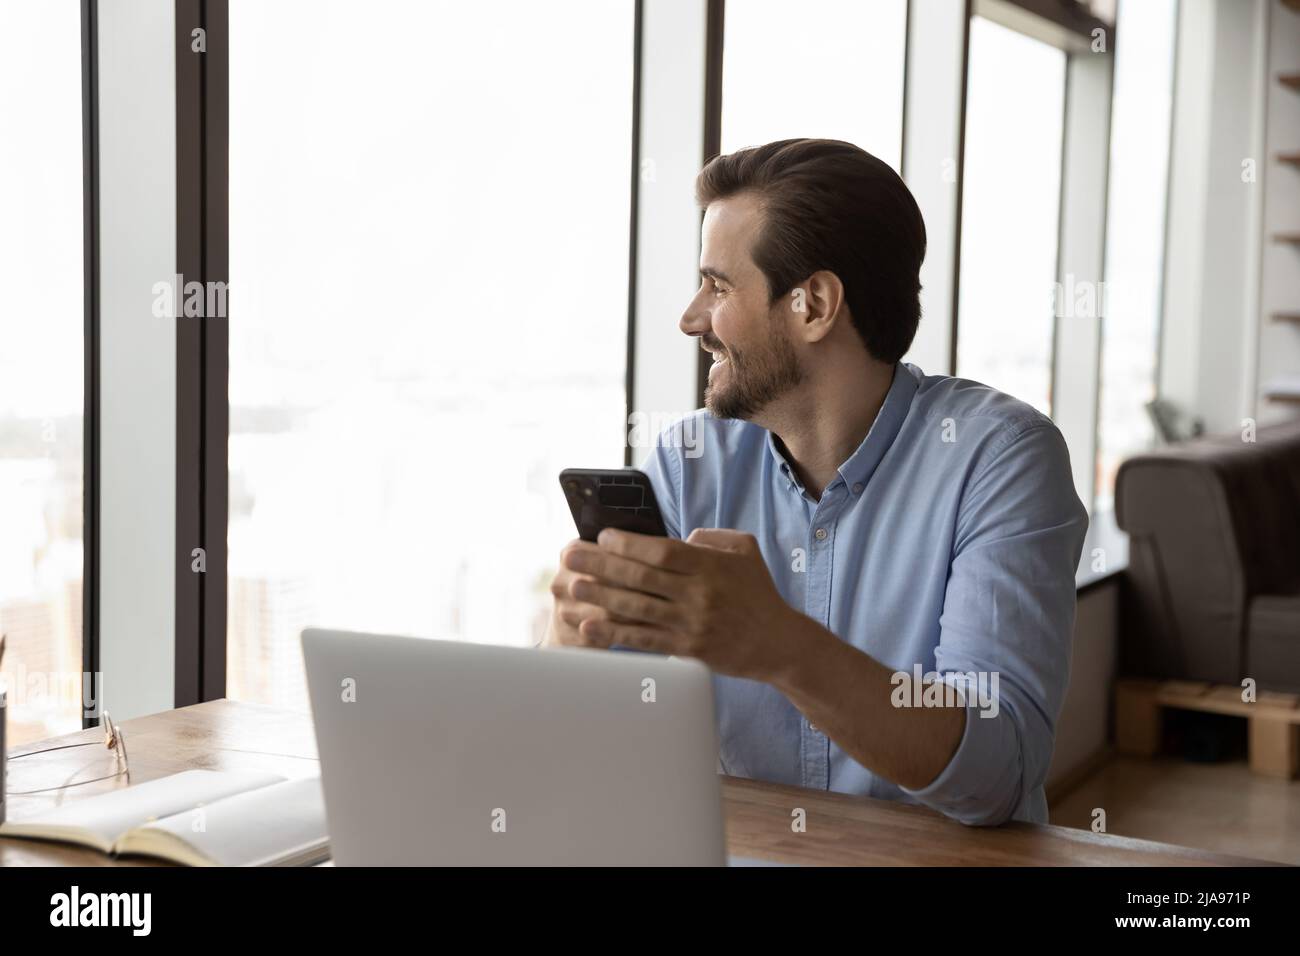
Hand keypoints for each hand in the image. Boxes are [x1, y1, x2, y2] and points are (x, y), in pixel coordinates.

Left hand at [559, 527, 800, 680]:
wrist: (778, 643)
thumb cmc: (758, 592)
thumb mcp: (744, 550)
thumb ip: (710, 537)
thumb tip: (678, 535)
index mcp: (710, 566)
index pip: (661, 551)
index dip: (628, 544)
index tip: (602, 535)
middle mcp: (700, 594)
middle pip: (642, 578)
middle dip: (601, 565)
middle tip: (570, 556)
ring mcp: (692, 624)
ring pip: (637, 608)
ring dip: (600, 598)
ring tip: (573, 587)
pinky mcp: (688, 649)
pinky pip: (644, 640)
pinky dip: (614, 634)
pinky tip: (590, 627)